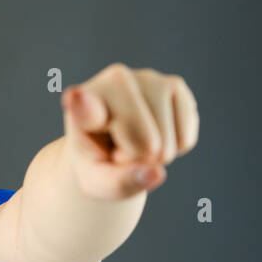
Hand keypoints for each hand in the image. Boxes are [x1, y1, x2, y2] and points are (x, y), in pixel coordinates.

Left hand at [61, 63, 198, 199]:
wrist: (112, 144)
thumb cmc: (99, 162)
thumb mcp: (98, 183)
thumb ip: (121, 183)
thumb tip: (156, 172)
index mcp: (80, 106)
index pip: (85, 107)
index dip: (82, 104)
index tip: (76, 98)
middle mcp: (113, 80)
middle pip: (145, 141)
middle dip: (139, 158)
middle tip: (121, 148)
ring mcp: (148, 78)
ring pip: (167, 141)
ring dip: (158, 155)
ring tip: (137, 140)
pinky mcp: (175, 85)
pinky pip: (186, 138)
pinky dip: (176, 148)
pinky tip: (158, 133)